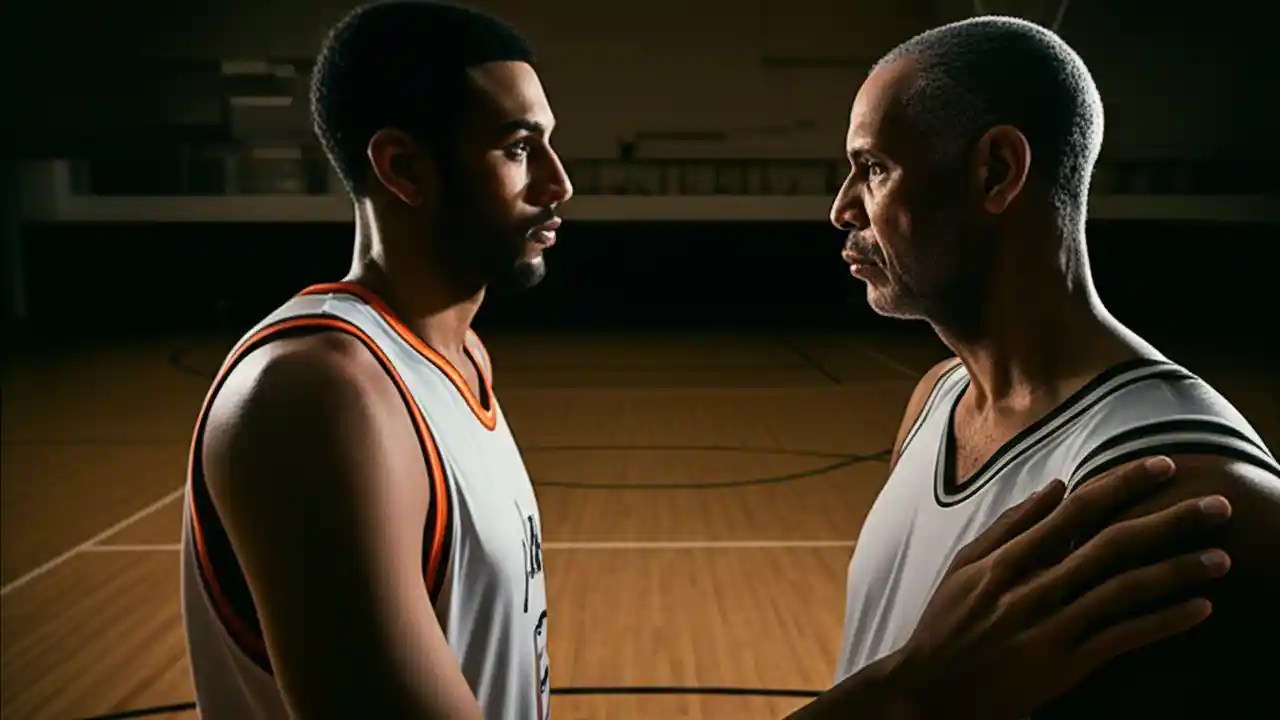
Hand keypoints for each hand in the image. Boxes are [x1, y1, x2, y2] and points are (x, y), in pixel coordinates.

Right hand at [891, 456, 1231, 719]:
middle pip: (1108, 545)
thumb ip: (1009, 527)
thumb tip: (1055, 488)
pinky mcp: (1062, 666)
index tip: (1160, 466)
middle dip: (1167, 521)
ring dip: (1176, 573)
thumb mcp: (964, 567)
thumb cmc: (946, 625)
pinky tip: (1197, 609)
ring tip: (1221, 558)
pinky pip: (1121, 639)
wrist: (930, 691)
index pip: (1073, 512)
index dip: (1120, 486)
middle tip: (1216, 505)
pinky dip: (1161, 623)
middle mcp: (1029, 590)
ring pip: (1122, 591)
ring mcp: (1048, 629)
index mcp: (1003, 560)